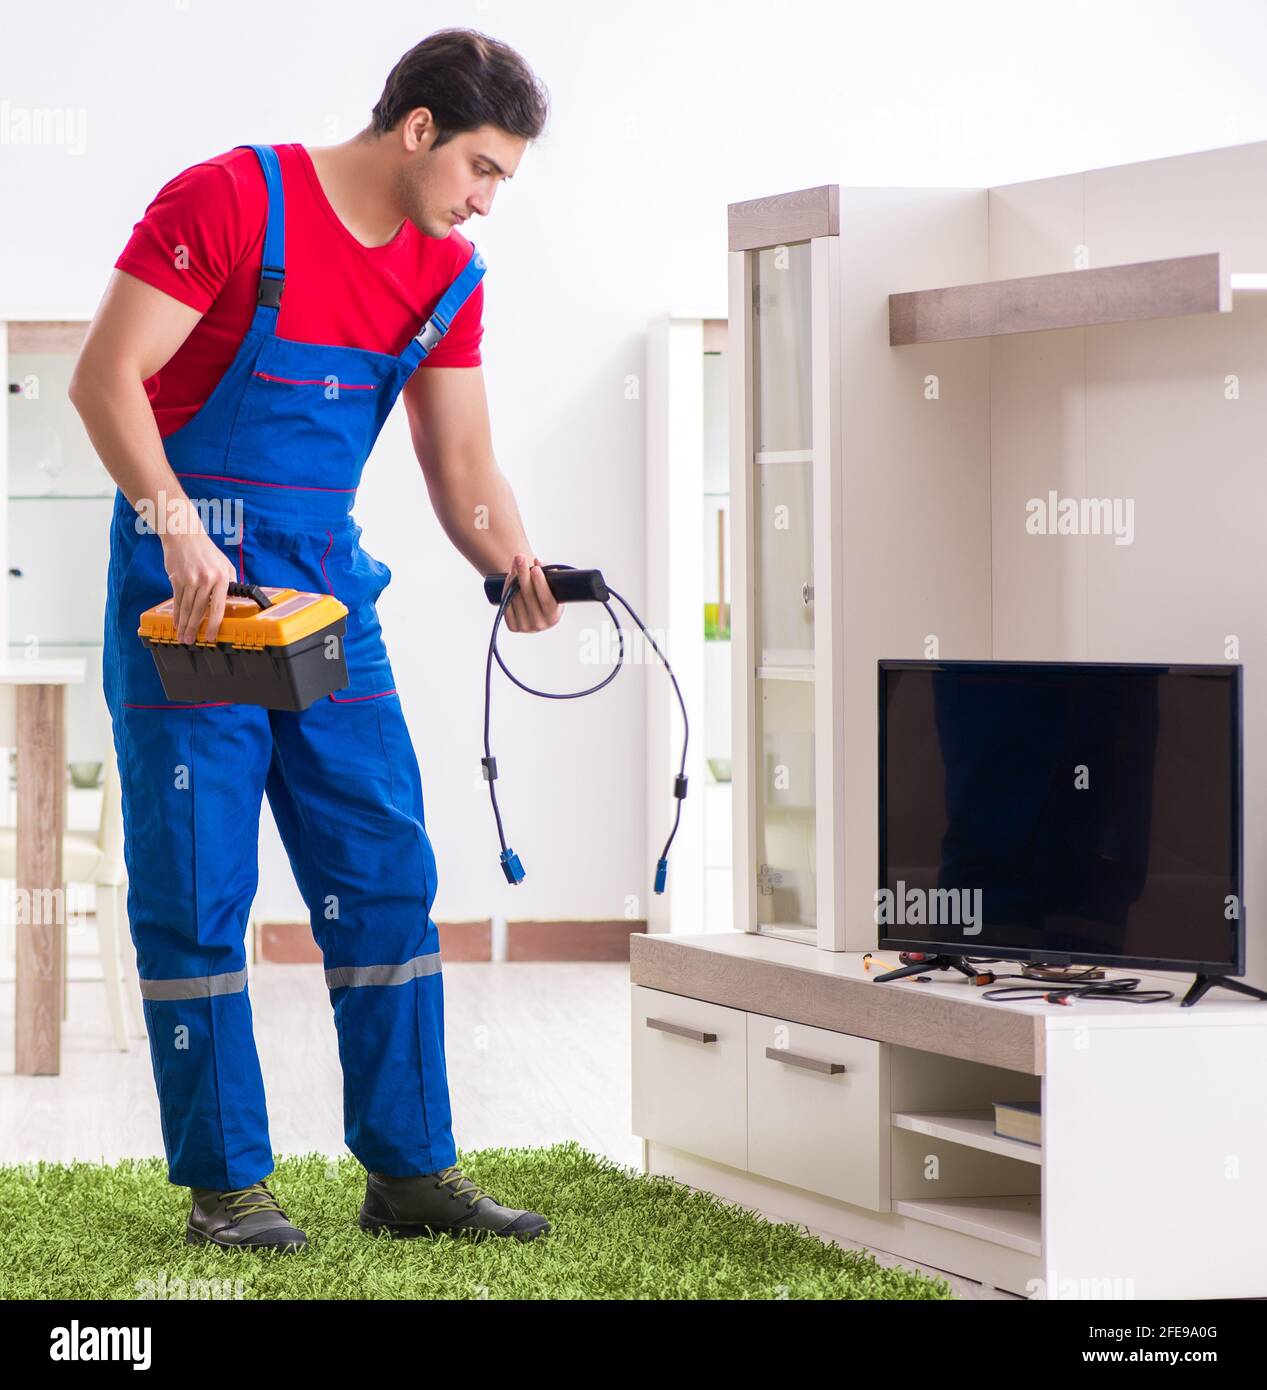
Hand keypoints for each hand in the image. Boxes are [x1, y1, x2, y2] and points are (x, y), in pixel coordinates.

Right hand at [161, 528, 237, 644]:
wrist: (185, 535)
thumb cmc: (207, 552)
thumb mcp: (225, 565)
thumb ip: (230, 583)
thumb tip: (233, 601)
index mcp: (221, 578)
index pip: (218, 607)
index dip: (213, 624)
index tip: (210, 637)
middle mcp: (206, 580)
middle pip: (199, 610)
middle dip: (194, 629)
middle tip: (192, 642)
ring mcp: (190, 579)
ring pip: (187, 608)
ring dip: (184, 625)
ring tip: (182, 637)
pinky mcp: (177, 579)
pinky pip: (177, 600)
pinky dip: (176, 614)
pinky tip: (176, 623)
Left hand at [500, 554, 561, 632]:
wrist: (534, 610)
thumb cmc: (546, 595)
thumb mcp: (553, 586)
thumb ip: (549, 573)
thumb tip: (538, 561)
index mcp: (553, 617)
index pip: (546, 599)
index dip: (540, 583)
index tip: (535, 568)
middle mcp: (539, 624)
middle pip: (528, 596)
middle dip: (523, 574)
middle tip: (520, 558)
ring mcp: (525, 627)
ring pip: (516, 598)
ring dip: (514, 578)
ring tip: (515, 564)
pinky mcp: (512, 626)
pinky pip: (507, 603)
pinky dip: (507, 588)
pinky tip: (510, 577)